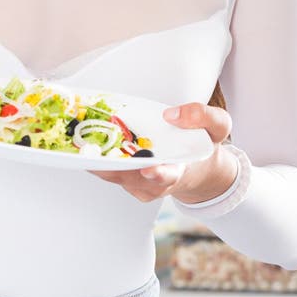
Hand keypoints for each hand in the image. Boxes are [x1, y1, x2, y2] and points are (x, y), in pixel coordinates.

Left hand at [88, 102, 235, 203]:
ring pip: (112, 174)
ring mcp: (136, 182)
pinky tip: (80, 142)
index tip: (147, 169)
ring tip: (79, 143)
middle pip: (130, 177)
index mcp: (179, 170)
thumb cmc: (202, 145)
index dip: (157, 175)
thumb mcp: (217, 126)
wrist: (196, 166)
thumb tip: (171, 114)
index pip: (169, 176)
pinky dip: (93, 157)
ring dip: (95, 159)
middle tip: (92, 150)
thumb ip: (202, 116)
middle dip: (111, 164)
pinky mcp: (123, 177)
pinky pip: (106, 170)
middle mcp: (155, 182)